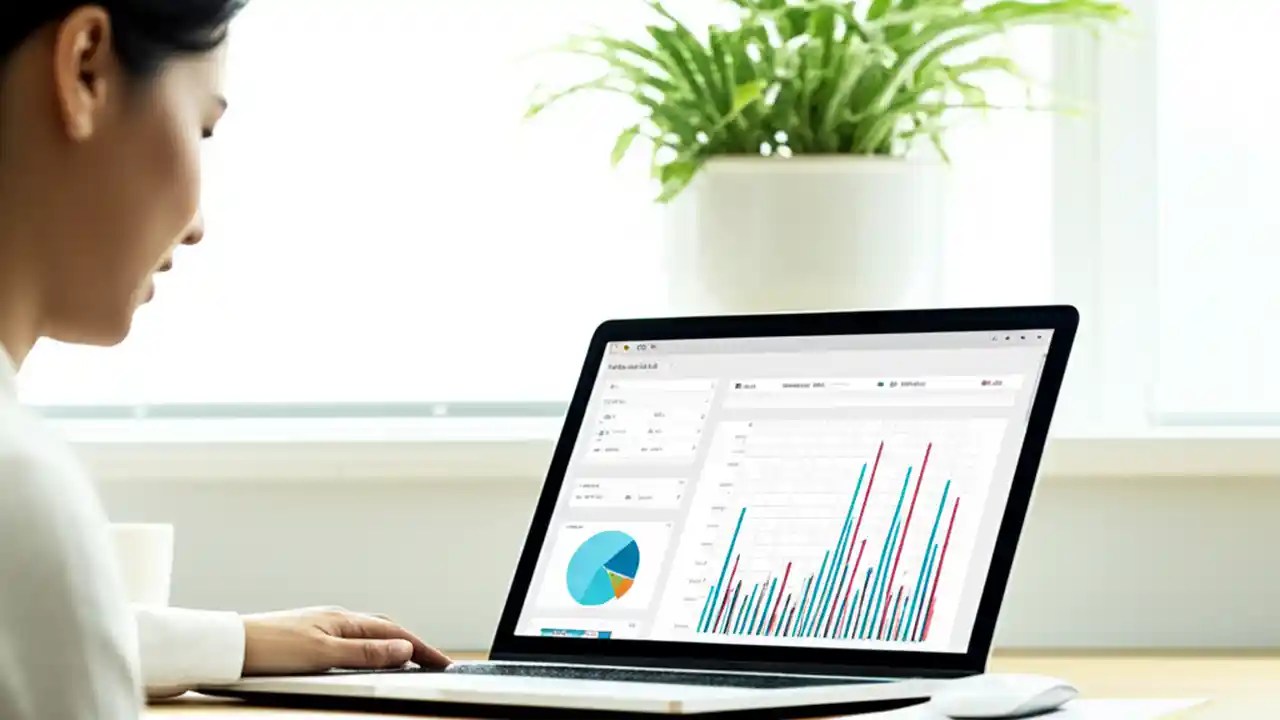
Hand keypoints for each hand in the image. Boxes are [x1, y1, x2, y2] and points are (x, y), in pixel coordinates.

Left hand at [241, 607, 451, 675]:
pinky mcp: (309, 637)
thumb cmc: (270, 648)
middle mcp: (336, 619)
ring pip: (368, 634)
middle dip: (412, 644)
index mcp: (344, 620)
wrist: (230, 646)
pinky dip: (370, 648)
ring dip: (392, 645)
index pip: (394, 633)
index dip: (422, 648)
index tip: (443, 662)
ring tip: (408, 661)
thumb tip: (403, 650)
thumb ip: (365, 653)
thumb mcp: (323, 655)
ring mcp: (323, 626)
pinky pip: (352, 640)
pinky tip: (366, 658)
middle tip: (433, 661)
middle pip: (385, 629)